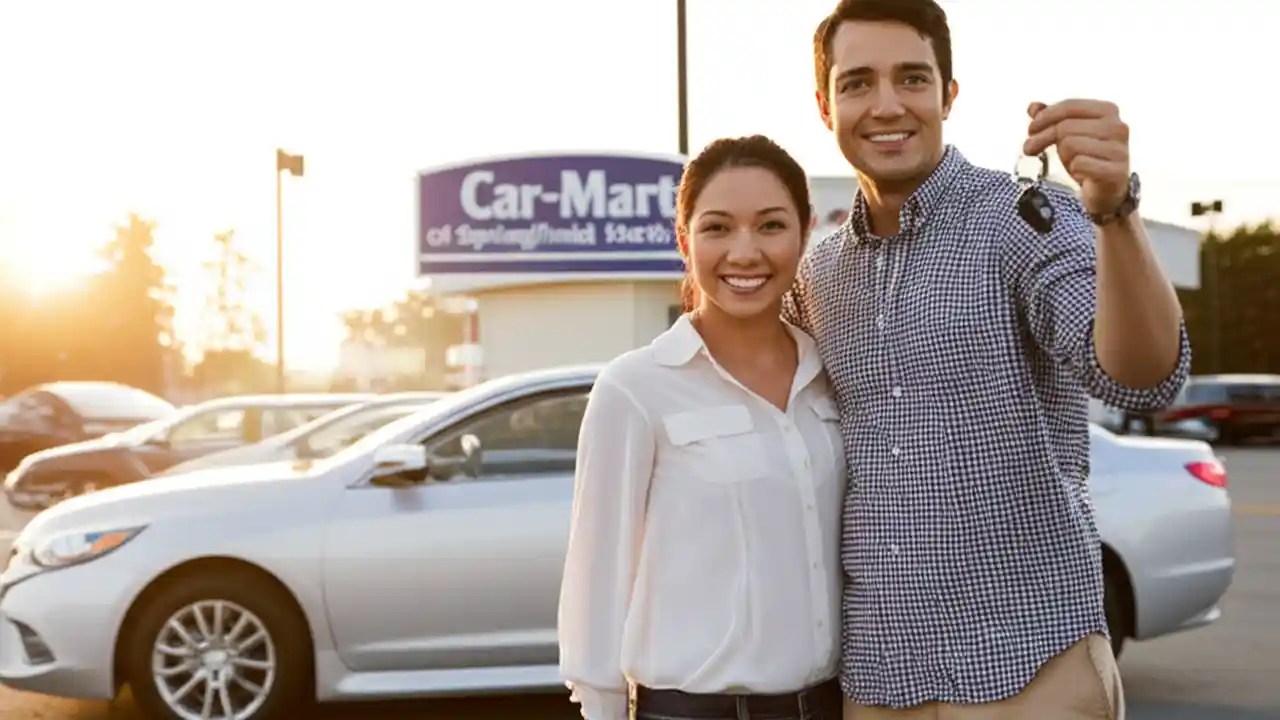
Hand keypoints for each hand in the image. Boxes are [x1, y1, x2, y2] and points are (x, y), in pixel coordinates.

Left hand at [1024, 99, 1129, 215]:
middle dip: (1042, 139)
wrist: (1106, 190)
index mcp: (1107, 110)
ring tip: (1069, 162)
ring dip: (1062, 156)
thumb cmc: (1086, 156)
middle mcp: (1117, 127)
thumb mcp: (1067, 133)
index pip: (1068, 106)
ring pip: (1070, 145)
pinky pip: (1079, 164)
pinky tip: (1079, 173)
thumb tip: (1032, 107)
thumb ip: (1051, 118)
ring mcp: (1119, 149)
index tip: (1030, 131)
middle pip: (1065, 127)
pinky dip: (1073, 169)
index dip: (1044, 117)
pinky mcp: (1116, 171)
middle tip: (1032, 149)